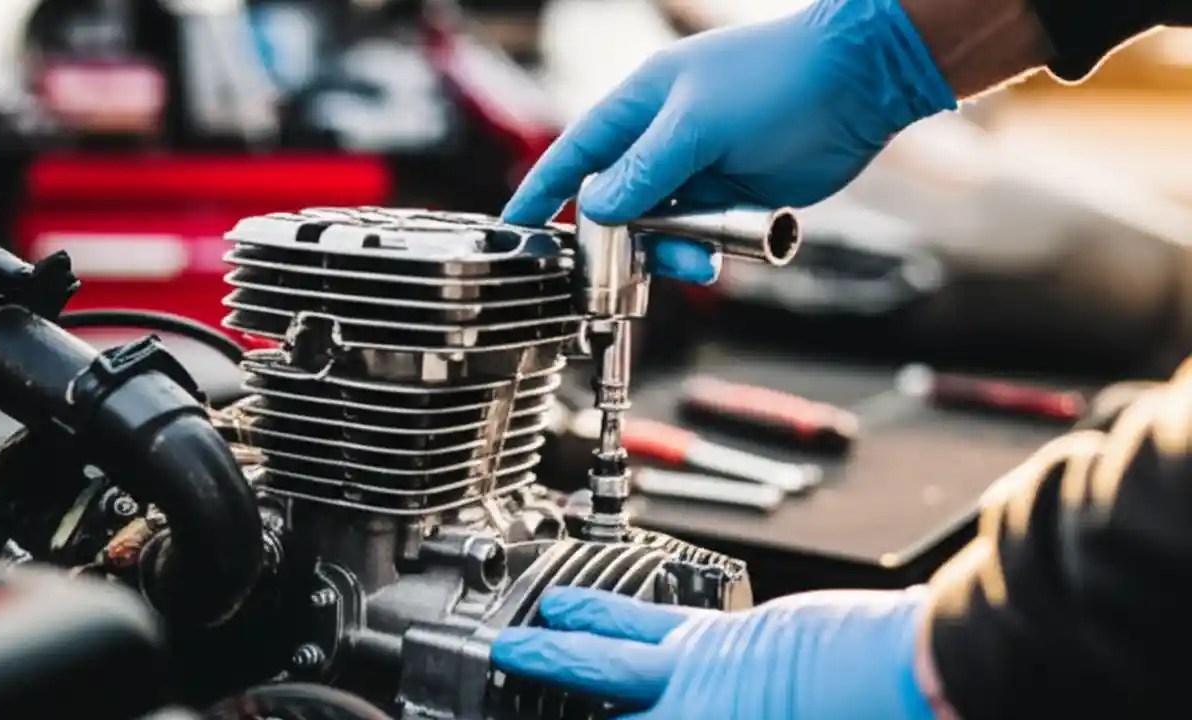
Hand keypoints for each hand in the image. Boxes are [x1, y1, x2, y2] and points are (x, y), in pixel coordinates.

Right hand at [491, 586, 936, 719]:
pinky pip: (672, 618)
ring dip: (581, 623)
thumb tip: (680, 695)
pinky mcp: (739, 628)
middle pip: (598, 677)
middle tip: (505, 650)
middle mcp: (691, 692)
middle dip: (546, 666)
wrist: (914, 672)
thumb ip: (725, 704)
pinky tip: (640, 608)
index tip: (536, 710)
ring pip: (627, 635)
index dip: (572, 711)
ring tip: (546, 615)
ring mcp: (710, 657)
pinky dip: (643, 611)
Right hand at [501, 0, 954, 283]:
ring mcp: (697, 170)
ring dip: (667, 251)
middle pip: (614, 203)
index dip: (543, 190)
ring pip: (656, 229)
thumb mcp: (696, 125)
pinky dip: (700, 252)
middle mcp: (663, 140)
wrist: (857, 84)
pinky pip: (697, 237)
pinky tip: (716, 255)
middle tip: (618, 267)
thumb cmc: (774, 81)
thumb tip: (593, 207)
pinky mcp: (731, 199)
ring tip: (697, 256)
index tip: (516, 226)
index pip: (575, 153)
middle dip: (615, 238)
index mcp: (641, 106)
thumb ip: (643, 171)